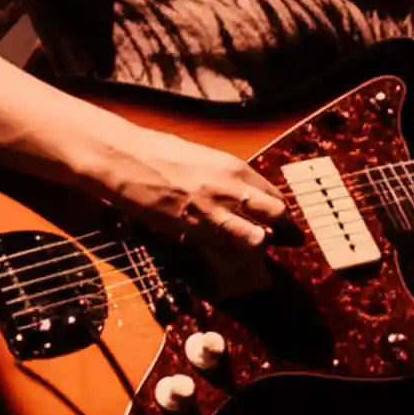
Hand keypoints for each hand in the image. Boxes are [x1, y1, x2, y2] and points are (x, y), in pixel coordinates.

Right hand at [104, 127, 286, 247]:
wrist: (127, 159)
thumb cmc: (160, 153)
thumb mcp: (204, 158)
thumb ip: (227, 177)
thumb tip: (243, 192)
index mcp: (235, 167)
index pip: (274, 193)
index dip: (282, 211)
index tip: (285, 221)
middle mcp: (232, 189)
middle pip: (277, 214)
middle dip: (285, 230)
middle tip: (287, 241)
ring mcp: (214, 211)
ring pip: (256, 237)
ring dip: (258, 245)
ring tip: (256, 250)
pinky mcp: (193, 230)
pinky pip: (223, 250)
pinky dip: (230, 257)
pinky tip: (231, 261)